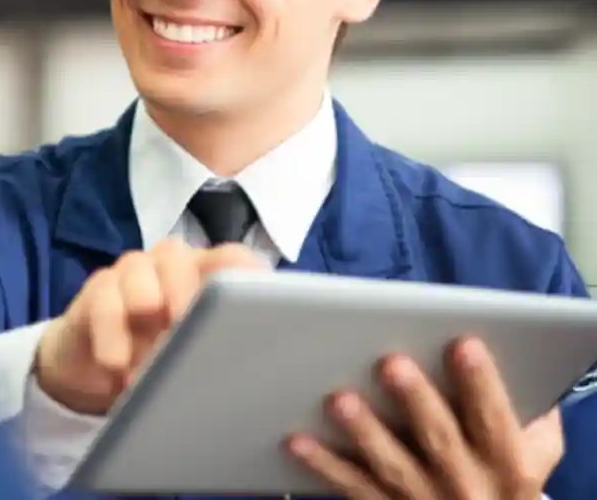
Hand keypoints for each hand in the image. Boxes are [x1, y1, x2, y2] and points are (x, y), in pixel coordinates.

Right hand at [33, 237, 265, 414]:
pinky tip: (117, 364)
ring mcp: (129, 274)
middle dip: (185, 293)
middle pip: (178, 258)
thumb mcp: (200, 359)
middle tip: (189, 329)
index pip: (231, 258)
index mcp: (206, 275)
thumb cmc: (167, 361)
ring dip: (144, 306)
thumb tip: (257, 385)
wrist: (103, 368)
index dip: (242, 274)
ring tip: (152, 349)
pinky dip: (111, 333)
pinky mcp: (96, 292)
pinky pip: (102, 300)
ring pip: (136, 270)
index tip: (249, 307)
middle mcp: (169, 266)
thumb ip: (224, 354)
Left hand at [287, 336, 564, 499]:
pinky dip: (323, 465)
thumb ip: (531, 417)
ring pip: (391, 465)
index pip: (495, 419)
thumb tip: (526, 365)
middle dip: (415, 400)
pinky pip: (351, 488)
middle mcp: (466, 486)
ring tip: (338, 399)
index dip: (481, 383)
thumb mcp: (533, 455)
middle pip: (440, 439)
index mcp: (506, 464)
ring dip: (364, 431)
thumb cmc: (503, 480)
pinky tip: (296, 440)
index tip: (463, 344)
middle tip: (390, 362)